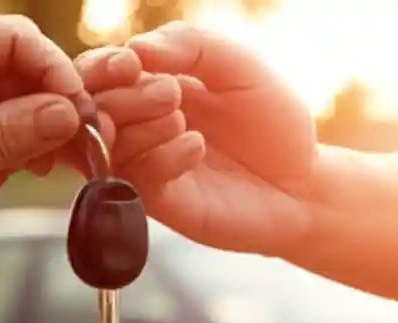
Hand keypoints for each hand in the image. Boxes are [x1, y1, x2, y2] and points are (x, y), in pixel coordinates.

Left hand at [0, 16, 139, 275]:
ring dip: (38, 130)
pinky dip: (18, 147)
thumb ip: (4, 135)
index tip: (79, 116)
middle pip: (21, 66)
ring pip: (18, 97)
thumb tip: (66, 113)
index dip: (54, 71)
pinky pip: (3, 124)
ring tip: (36, 169)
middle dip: (53, 104)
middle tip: (76, 147)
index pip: (12, 39)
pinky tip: (4, 177)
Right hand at [77, 21, 317, 254]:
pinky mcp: (163, 203)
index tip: (132, 64)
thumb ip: (191, 45)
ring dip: (139, 126)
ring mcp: (148, 166)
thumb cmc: (272, 122)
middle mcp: (140, 127)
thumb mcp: (238, 66)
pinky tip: (196, 148)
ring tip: (181, 119)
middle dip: (122, 97)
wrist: (306, 184)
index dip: (102, 66)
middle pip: (91, 110)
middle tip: (171, 93)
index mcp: (149, 86)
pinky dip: (160, 159)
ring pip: (106, 147)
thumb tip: (135, 49)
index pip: (96, 72)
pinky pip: (137, 180)